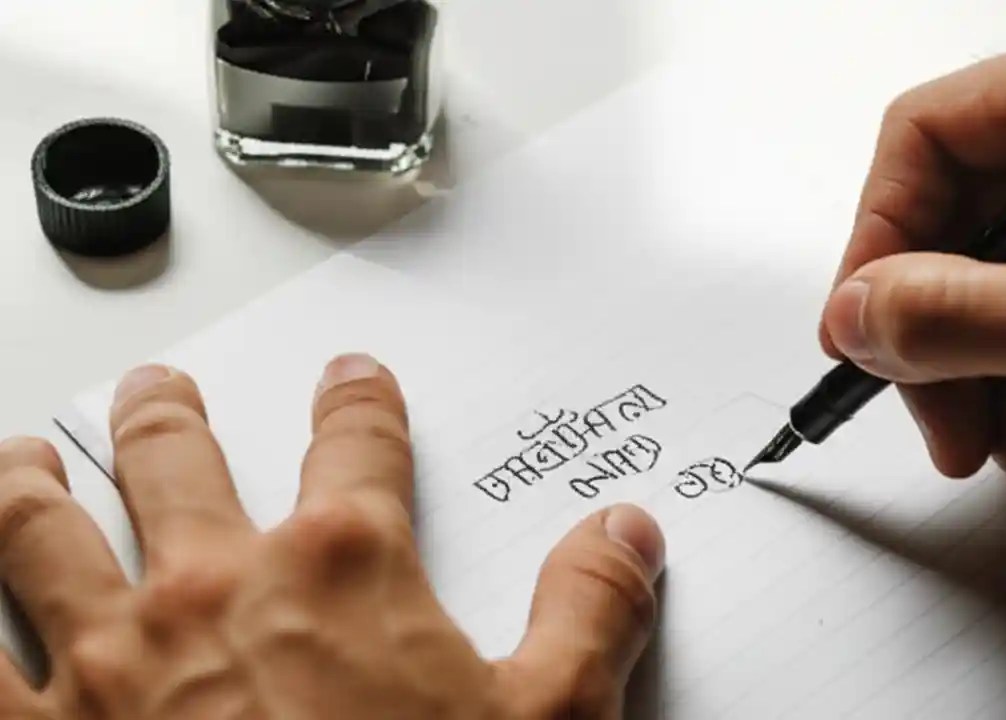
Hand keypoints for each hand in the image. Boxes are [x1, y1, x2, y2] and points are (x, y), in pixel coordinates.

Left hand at [0, 354, 664, 717]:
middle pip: (178, 463)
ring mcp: (110, 662)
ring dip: (33, 486)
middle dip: (170, 417)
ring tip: (28, 460)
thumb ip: (590, 611)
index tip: (351, 378)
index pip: (357, 445)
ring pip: (43, 533)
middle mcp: (216, 588)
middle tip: (164, 391)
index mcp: (343, 569)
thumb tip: (625, 534)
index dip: (357, 402)